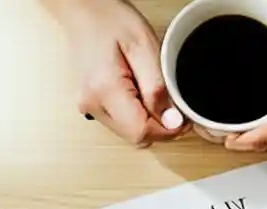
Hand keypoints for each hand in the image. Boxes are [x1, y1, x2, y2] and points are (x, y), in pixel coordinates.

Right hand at [51, 0, 187, 146]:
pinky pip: (121, 123)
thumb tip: (171, 121)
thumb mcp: (143, 47)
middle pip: (136, 137)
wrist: (83, 10)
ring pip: (129, 133)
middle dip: (160, 127)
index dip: (168, 130)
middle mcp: (92, 105)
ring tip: (152, 90)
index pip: (141, 132)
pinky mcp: (91, 105)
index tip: (183, 118)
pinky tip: (140, 92)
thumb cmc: (110, 20)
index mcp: (104, 90)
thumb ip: (157, 87)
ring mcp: (89, 107)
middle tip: (172, 103)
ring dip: (148, 121)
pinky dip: (137, 115)